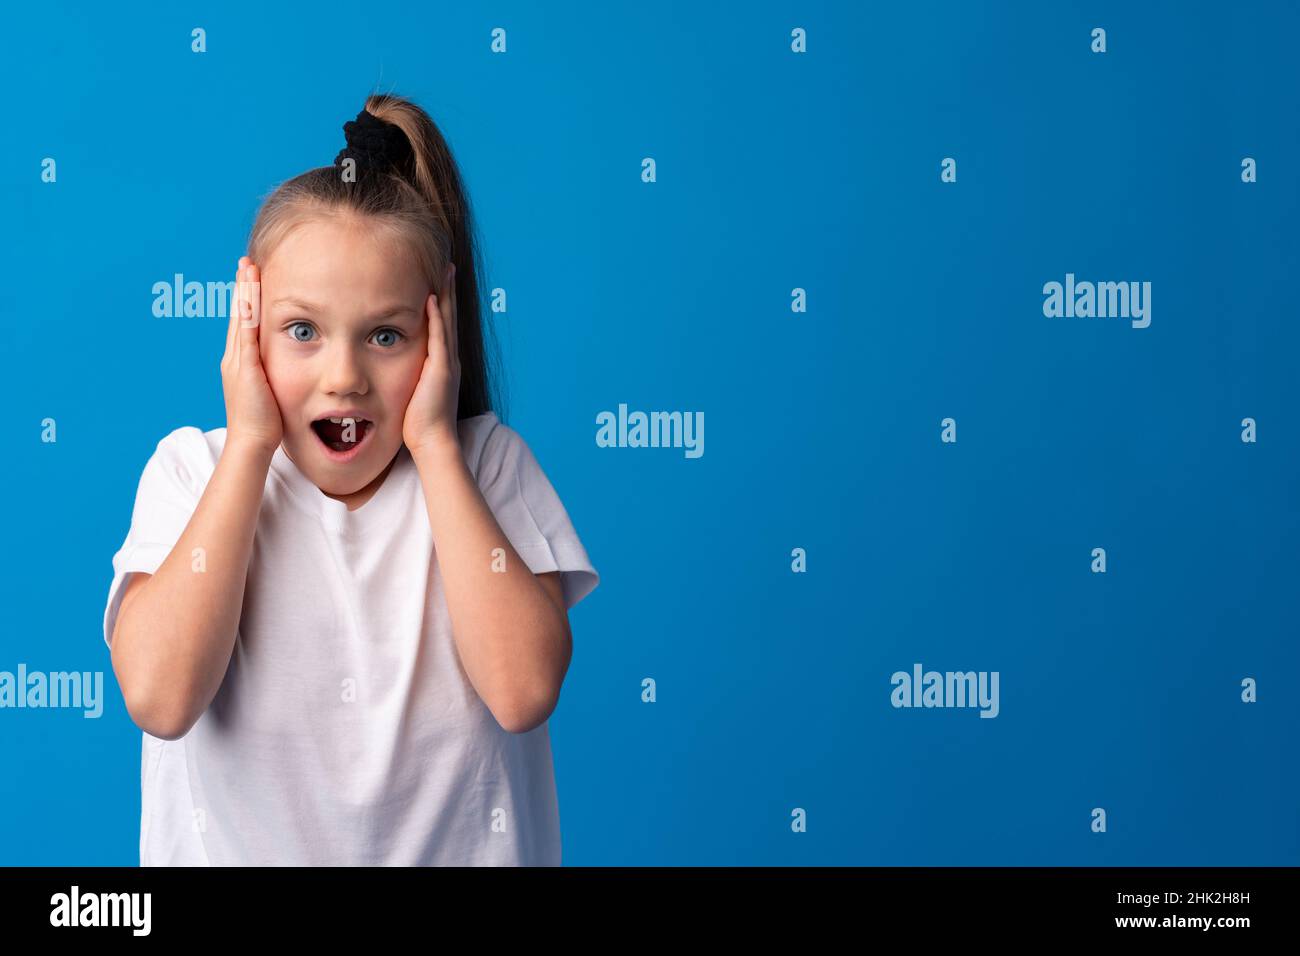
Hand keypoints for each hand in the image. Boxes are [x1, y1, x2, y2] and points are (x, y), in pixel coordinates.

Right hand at [221, 256, 283, 454]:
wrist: (251, 442)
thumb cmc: (264, 424)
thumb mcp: (267, 392)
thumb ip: (270, 376)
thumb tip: (281, 366)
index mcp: (239, 363)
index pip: (243, 324)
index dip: (246, 300)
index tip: (251, 278)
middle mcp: (234, 358)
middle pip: (238, 315)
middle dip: (242, 288)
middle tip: (246, 263)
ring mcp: (237, 362)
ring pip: (240, 319)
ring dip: (244, 293)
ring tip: (248, 269)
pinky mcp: (245, 369)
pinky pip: (246, 336)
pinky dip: (247, 315)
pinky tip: (252, 297)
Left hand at [403, 261, 460, 456]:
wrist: (432, 441)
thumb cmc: (419, 424)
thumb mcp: (413, 393)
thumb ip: (409, 377)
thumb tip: (393, 368)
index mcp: (442, 364)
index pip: (442, 326)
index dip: (442, 303)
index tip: (439, 281)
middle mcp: (449, 359)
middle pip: (448, 316)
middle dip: (448, 290)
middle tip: (447, 266)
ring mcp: (447, 363)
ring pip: (446, 321)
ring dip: (446, 295)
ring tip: (445, 272)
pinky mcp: (441, 370)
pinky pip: (439, 337)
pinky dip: (436, 317)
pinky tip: (431, 298)